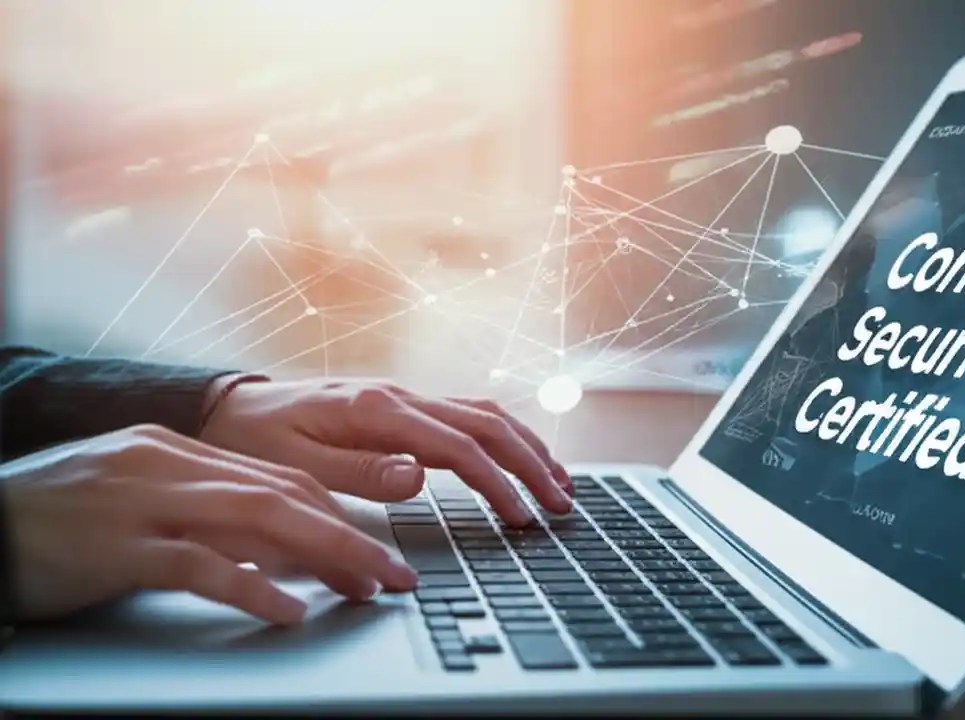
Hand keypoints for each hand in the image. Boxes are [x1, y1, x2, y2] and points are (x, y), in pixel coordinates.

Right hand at [2, 424, 417, 623]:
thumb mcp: (138, 498)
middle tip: (395, 574)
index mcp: (178, 450)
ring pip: (258, 519)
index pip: (280, 476)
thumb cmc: (56, 520)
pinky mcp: (116, 546)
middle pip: (285, 494)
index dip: (337, 516)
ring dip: (326, 556)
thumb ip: (203, 508)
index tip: (376, 550)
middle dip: (350, 536)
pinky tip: (289, 611)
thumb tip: (277, 544)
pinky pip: (199, 565)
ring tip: (367, 589)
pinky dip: (252, 587)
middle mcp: (168, 464)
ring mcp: (142, 502)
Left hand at [198, 378, 572, 525]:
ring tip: (558, 480)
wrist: (226, 407)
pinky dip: (501, 437)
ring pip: (483, 413)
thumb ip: (359, 471)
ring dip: (525, 445)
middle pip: (485, 423)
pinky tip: (517, 457)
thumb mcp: (293, 466)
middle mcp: (398, 396)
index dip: (497, 483)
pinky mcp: (401, 407)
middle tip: (562, 503)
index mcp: (376, 411)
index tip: (521, 517)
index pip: (456, 447)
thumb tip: (420, 475)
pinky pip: (465, 416)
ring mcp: (403, 397)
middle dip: (530, 463)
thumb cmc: (254, 441)